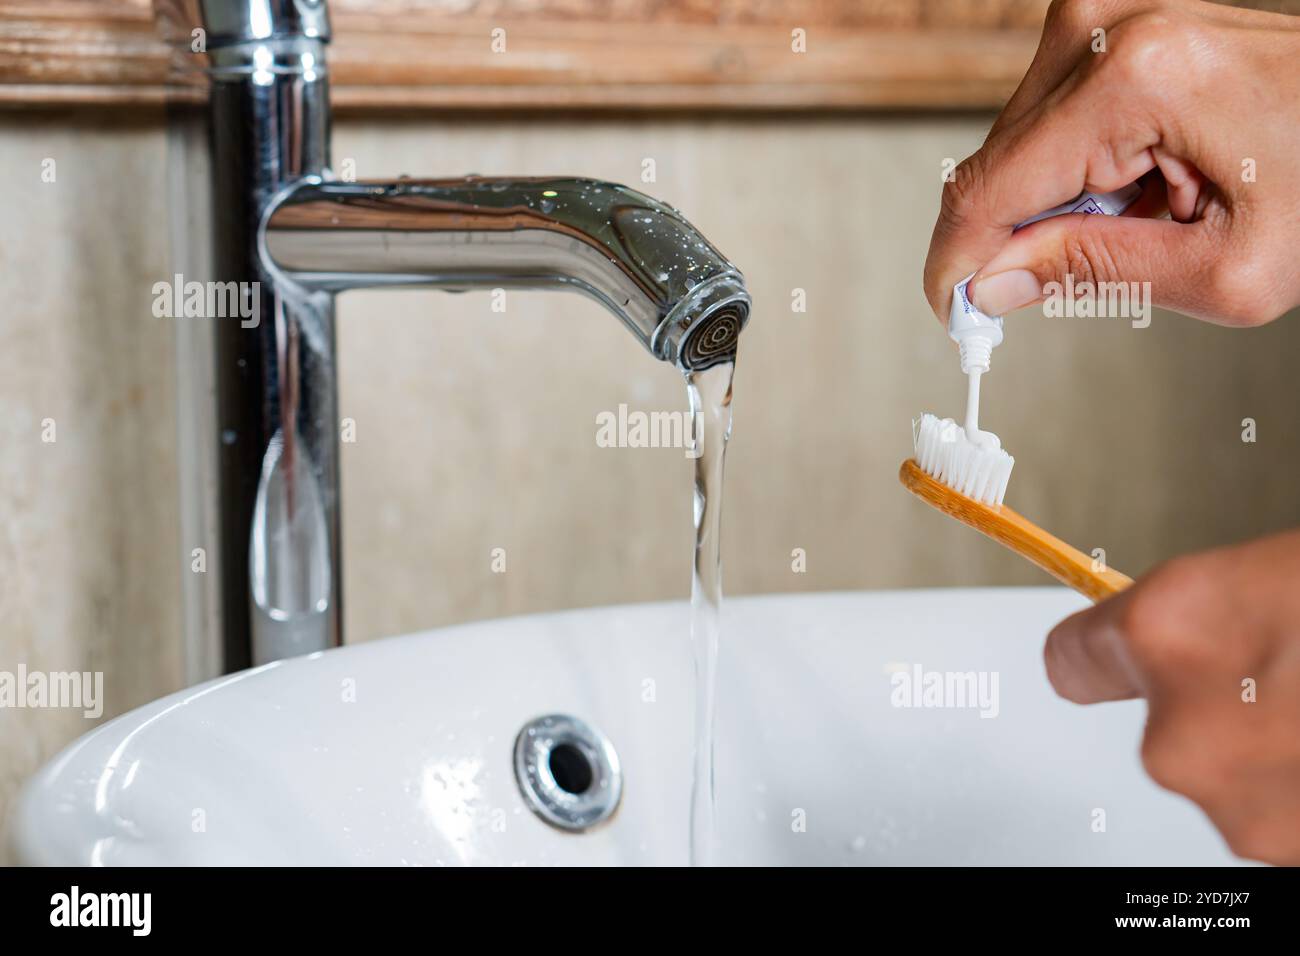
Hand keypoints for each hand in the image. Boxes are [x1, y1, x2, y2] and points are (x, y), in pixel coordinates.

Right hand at [923, 0, 1299, 326]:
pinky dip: (1085, 169)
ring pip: (1019, 146)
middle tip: (1086, 277)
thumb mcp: (1227, 269)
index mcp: (1132, 81)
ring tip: (1156, 211)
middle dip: (1023, 236)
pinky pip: (1052, 119)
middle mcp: (1106, 27)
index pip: (988, 190)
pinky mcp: (1112, 22)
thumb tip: (992, 282)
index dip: (957, 266)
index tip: (956, 317)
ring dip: (1063, 202)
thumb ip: (1093, 274)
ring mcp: (1105, 15)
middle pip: (996, 166)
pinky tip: (1148, 179)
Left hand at [1045, 530, 1299, 864]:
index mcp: (1170, 631)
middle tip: (1295, 672)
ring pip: (1236, 781)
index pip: (1074, 660)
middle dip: (1221, 708)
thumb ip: (1202, 617)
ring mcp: (1248, 811)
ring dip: (1278, 755)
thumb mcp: (1275, 574)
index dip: (1104, 654)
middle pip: (1168, 731)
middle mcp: (1187, 735)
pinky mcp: (1295, 853)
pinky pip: (1285, 816)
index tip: (1109, 657)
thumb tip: (1162, 644)